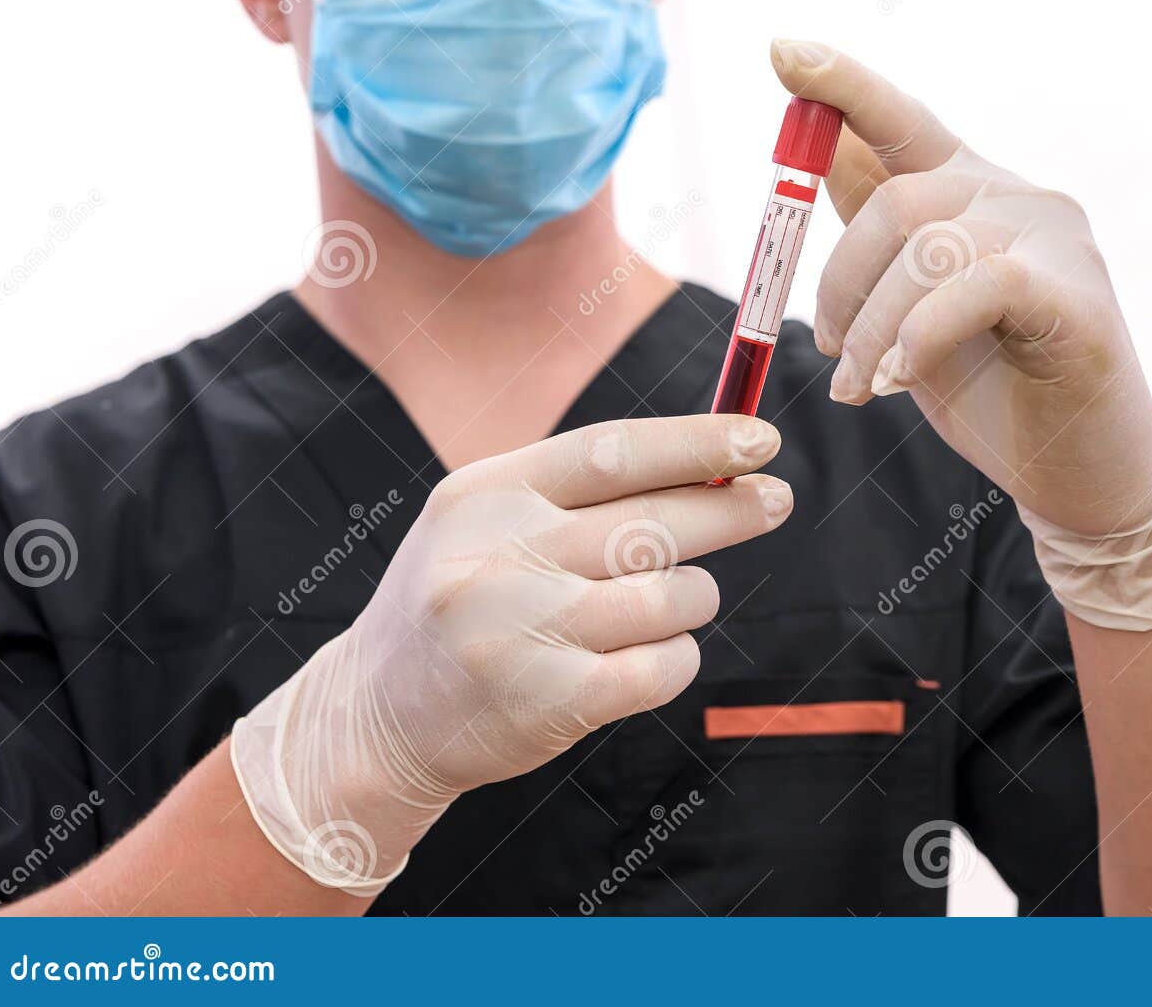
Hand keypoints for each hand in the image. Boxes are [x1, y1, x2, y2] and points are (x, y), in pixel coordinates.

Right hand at [232, 414, 790, 893]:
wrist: (377, 715)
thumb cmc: (462, 599)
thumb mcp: (489, 520)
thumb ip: (583, 491)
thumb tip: (715, 462)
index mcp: (487, 493)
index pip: (612, 452)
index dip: (697, 441)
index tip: (760, 436)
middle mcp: (500, 556)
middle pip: (652, 522)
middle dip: (729, 507)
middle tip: (774, 500)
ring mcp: (521, 632)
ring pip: (669, 596)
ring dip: (691, 598)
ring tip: (667, 603)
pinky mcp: (549, 702)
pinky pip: (663, 666)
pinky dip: (677, 658)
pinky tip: (654, 655)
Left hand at [770, 40, 1151, 629]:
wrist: (1081, 474)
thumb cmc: (995, 393)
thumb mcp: (909, 310)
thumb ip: (875, 234)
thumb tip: (818, 153)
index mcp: (974, 195)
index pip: (903, 118)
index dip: (841, 82)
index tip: (780, 51)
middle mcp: (1019, 198)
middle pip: (898, 198)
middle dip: (841, 280)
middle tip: (831, 356)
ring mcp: (1056, 240)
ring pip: (927, 247)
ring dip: (874, 325)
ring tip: (862, 387)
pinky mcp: (1076, 295)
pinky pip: (974, 285)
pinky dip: (919, 334)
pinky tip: (900, 378)